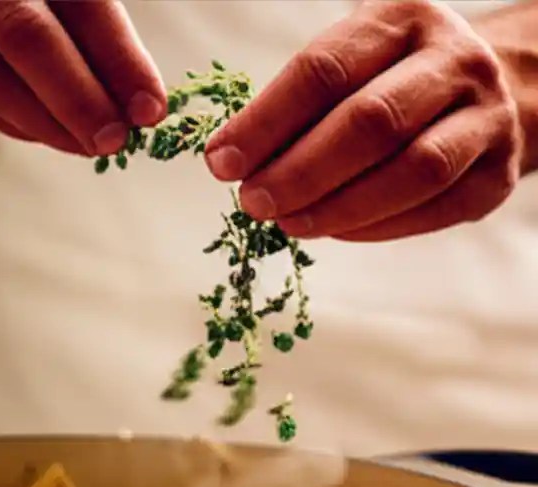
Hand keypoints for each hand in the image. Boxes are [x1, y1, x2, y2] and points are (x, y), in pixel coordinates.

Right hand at [0, 0, 165, 155]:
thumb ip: (101, 25)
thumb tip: (138, 100)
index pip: (83, 3)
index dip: (119, 61)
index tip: (150, 109)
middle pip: (24, 38)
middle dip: (76, 101)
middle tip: (115, 139)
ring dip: (40, 121)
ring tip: (87, 144)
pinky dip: (3, 118)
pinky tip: (43, 131)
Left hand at [205, 0, 522, 241]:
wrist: (489, 91)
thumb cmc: (389, 78)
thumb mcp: (347, 65)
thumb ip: (293, 104)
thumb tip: (229, 159)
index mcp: (401, 21)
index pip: (324, 71)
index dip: (266, 122)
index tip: (221, 162)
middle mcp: (455, 62)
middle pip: (371, 122)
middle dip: (300, 171)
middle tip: (253, 201)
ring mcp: (488, 117)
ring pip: (413, 170)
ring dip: (339, 206)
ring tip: (288, 222)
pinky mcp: (499, 172)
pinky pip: (436, 208)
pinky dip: (376, 226)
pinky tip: (334, 230)